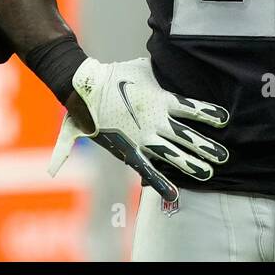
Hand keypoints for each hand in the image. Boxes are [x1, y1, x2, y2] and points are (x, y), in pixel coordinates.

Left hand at [47, 57, 230, 205]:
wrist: (85, 81)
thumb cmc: (81, 107)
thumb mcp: (72, 133)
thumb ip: (64, 152)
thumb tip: (52, 170)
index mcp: (129, 145)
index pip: (150, 168)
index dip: (162, 182)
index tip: (175, 194)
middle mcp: (144, 133)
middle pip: (174, 153)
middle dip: (195, 164)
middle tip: (214, 173)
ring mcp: (154, 116)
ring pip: (184, 134)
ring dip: (203, 145)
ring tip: (223, 156)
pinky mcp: (160, 97)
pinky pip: (186, 106)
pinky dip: (203, 111)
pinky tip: (222, 116)